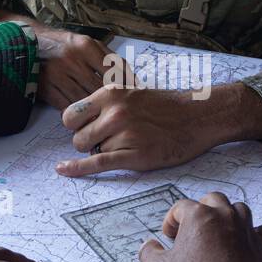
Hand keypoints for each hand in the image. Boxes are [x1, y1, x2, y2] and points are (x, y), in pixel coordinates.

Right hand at [32, 25, 129, 109]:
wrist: (27, 44)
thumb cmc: (63, 45)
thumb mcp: (86, 42)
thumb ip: (109, 58)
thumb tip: (130, 80)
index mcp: (85, 46)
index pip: (113, 70)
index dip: (125, 86)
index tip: (132, 96)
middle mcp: (71, 60)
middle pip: (99, 88)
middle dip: (110, 101)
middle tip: (120, 111)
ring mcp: (57, 75)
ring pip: (84, 101)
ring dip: (94, 110)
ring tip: (104, 116)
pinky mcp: (46, 89)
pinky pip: (67, 107)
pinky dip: (77, 113)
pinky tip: (84, 114)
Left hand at [56, 82, 261, 177]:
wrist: (198, 117)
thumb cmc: (165, 106)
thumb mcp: (132, 91)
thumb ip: (106, 101)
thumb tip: (79, 116)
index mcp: (111, 94)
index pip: (70, 115)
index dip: (75, 126)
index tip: (86, 129)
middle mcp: (114, 112)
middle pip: (77, 138)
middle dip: (88, 143)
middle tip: (109, 140)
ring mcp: (124, 134)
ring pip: (91, 152)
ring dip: (102, 152)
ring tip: (126, 144)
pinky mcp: (134, 155)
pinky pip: (97, 164)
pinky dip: (78, 169)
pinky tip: (63, 171)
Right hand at [138, 192, 261, 261]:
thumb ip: (149, 254)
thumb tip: (147, 245)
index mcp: (199, 216)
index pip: (181, 207)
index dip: (171, 220)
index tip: (169, 236)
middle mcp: (225, 215)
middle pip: (213, 199)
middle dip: (202, 209)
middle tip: (193, 228)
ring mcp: (247, 228)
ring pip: (239, 209)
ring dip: (228, 216)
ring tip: (219, 232)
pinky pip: (261, 230)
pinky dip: (253, 234)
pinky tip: (245, 244)